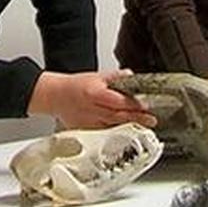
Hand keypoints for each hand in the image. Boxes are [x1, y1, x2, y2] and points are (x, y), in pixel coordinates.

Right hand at [28, 70, 155, 128]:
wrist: (55, 96)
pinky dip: (117, 131)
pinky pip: (105, 131)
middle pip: (118, 115)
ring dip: (129, 126)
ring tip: (145, 126)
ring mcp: (90, 122)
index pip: (118, 100)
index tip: (146, 106)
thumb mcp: (97, 76)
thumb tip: (131, 75)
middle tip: (151, 120)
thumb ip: (115, 77)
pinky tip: (128, 132)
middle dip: (136, 118)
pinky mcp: (87, 130)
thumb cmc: (75, 85)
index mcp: (95, 94)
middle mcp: (93, 109)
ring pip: (113, 126)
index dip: (133, 104)